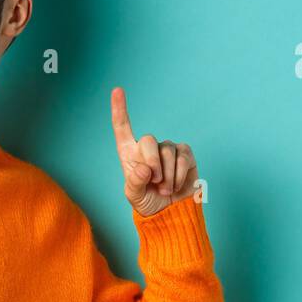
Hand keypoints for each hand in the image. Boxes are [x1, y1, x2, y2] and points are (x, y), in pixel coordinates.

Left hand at [110, 86, 199, 217]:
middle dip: (152, 162)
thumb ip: (134, 182)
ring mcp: (167, 148)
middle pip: (148, 140)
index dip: (119, 109)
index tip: (117, 90)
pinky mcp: (185, 154)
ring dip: (166, 176)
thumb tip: (145, 168)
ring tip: (164, 189)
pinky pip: (183, 158)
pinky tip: (176, 185)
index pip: (122, 128)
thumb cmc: (148, 201)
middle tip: (154, 182)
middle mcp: (148, 147)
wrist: (170, 212)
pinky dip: (178, 175)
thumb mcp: (134, 196)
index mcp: (129, 153)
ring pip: (167, 151)